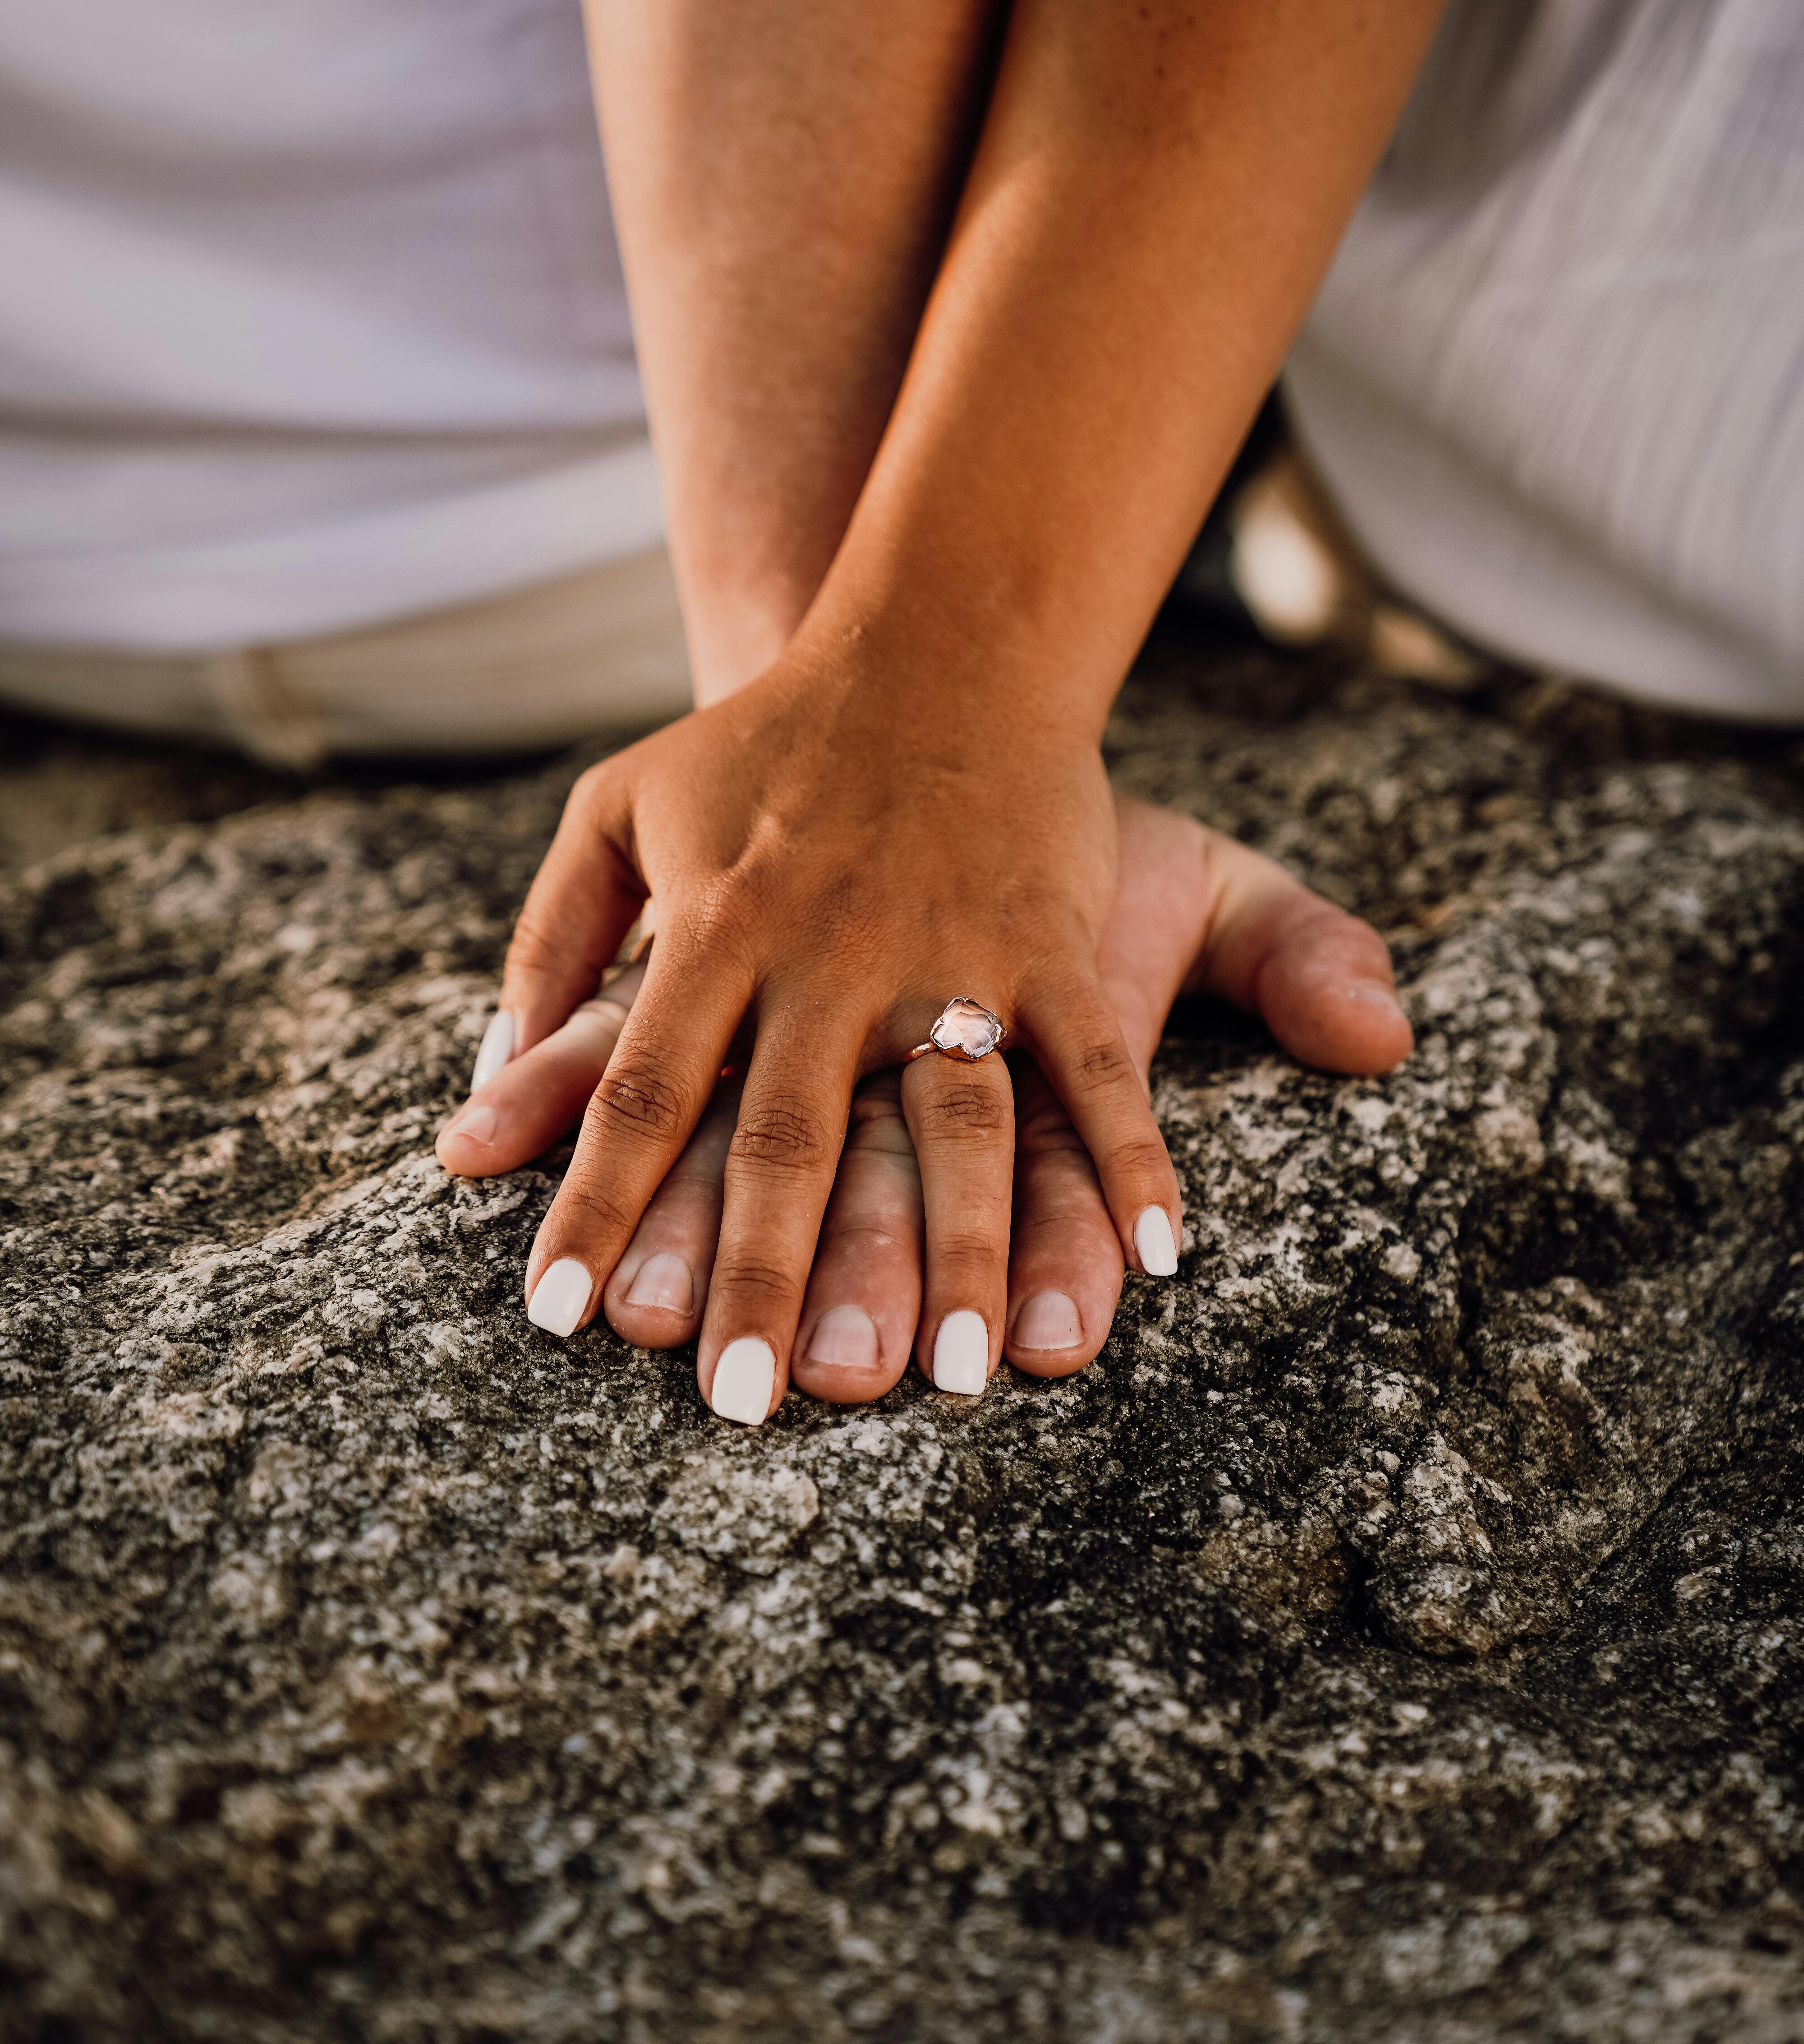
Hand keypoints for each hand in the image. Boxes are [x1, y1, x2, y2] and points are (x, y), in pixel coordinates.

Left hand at [455, 635, 1181, 1418]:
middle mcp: (827, 953)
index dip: (593, 1204)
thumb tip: (480, 1091)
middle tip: (741, 1403)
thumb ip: (547, 940)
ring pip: (949, 1122)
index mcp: (716, 926)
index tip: (553, 1318)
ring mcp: (951, 950)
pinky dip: (1133, 1157)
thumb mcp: (616, 805)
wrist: (933, 640)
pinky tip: (1159, 1260)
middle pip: (783, 1136)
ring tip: (957, 1376)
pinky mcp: (1051, 941)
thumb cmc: (764, 742)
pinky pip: (1098, 1067)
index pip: (638, 1089)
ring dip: (960, 1252)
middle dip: (759, 1273)